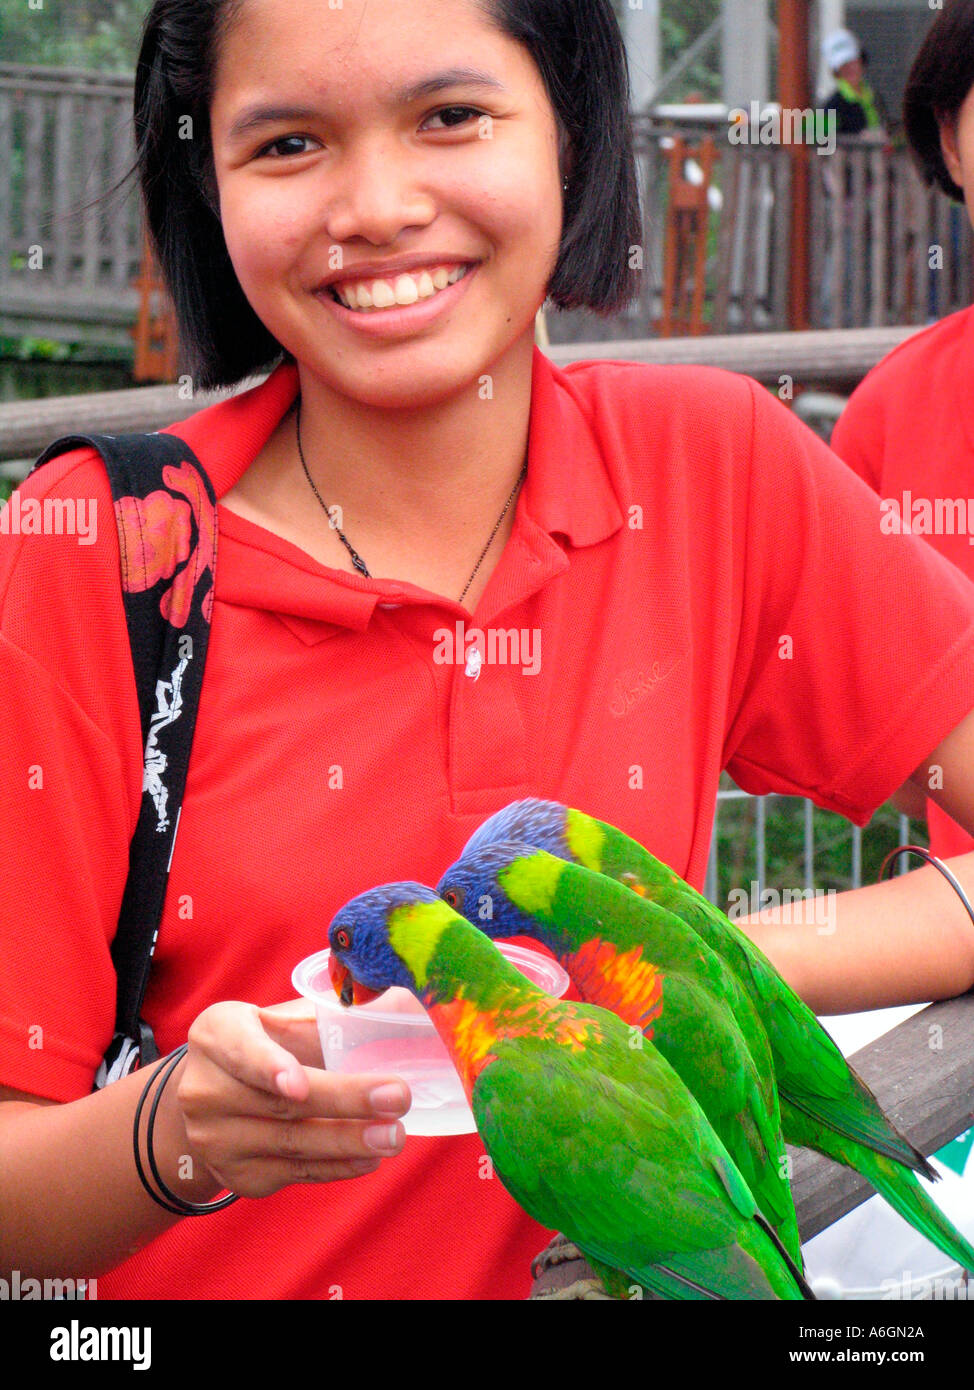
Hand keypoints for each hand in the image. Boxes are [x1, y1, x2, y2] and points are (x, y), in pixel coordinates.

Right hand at [171, 1000, 410, 1199]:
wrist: (216, 1101)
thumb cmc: (265, 1046)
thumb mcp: (279, 1020)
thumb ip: (320, 1016)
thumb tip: (393, 1006)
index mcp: (215, 1035)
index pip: (242, 1050)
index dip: (270, 1068)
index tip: (300, 1084)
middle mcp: (204, 1091)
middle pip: (280, 1103)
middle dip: (345, 1101)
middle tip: (397, 1097)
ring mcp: (215, 1140)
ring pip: (291, 1144)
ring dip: (349, 1141)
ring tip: (394, 1135)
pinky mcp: (237, 1177)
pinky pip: (294, 1174)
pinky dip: (336, 1167)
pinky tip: (369, 1157)